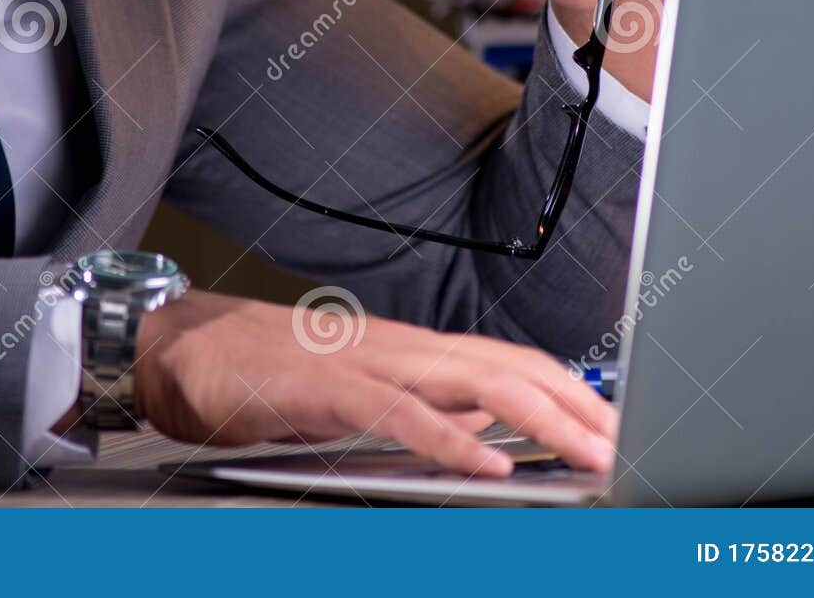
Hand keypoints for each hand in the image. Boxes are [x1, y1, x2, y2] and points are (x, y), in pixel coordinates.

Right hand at [127, 288, 616, 476]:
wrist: (184, 348)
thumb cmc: (264, 373)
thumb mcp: (361, 393)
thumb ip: (424, 408)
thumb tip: (486, 433)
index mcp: (412, 351)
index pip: (511, 362)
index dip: (570, 391)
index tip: (619, 427)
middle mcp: (402, 348)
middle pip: (510, 367)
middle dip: (577, 407)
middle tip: (629, 446)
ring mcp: (368, 362)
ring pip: (473, 381)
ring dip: (540, 419)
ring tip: (589, 454)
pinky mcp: (329, 387)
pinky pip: (402, 414)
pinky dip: (452, 441)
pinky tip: (490, 467)